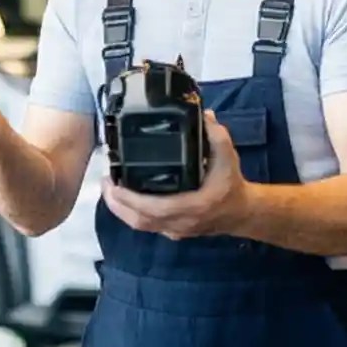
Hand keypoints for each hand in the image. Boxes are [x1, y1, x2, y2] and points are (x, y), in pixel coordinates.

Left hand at [102, 110, 251, 240]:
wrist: (241, 212)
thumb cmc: (232, 184)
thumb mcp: (229, 156)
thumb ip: (217, 135)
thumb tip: (205, 114)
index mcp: (194, 205)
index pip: (155, 208)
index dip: (131, 199)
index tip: (114, 184)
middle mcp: (181, 222)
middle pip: (140, 220)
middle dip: (116, 204)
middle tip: (104, 182)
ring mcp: (176, 230)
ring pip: (140, 226)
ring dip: (120, 210)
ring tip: (108, 189)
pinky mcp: (172, 231)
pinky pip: (147, 226)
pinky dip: (131, 214)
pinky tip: (123, 199)